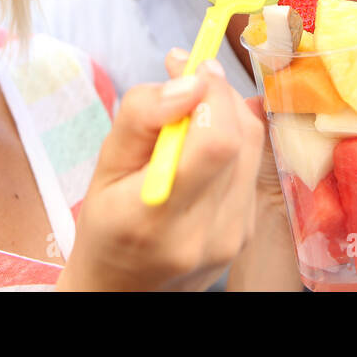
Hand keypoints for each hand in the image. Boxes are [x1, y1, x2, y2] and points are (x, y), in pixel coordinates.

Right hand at [58, 50, 265, 290]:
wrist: (122, 290)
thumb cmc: (106, 226)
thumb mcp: (104, 167)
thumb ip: (141, 118)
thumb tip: (189, 80)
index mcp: (160, 219)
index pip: (216, 143)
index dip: (210, 93)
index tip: (186, 66)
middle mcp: (208, 233)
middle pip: (241, 139)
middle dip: (217, 94)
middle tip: (185, 76)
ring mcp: (234, 237)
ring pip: (252, 148)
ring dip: (225, 114)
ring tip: (189, 110)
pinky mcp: (247, 232)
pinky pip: (250, 167)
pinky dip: (230, 143)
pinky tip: (199, 147)